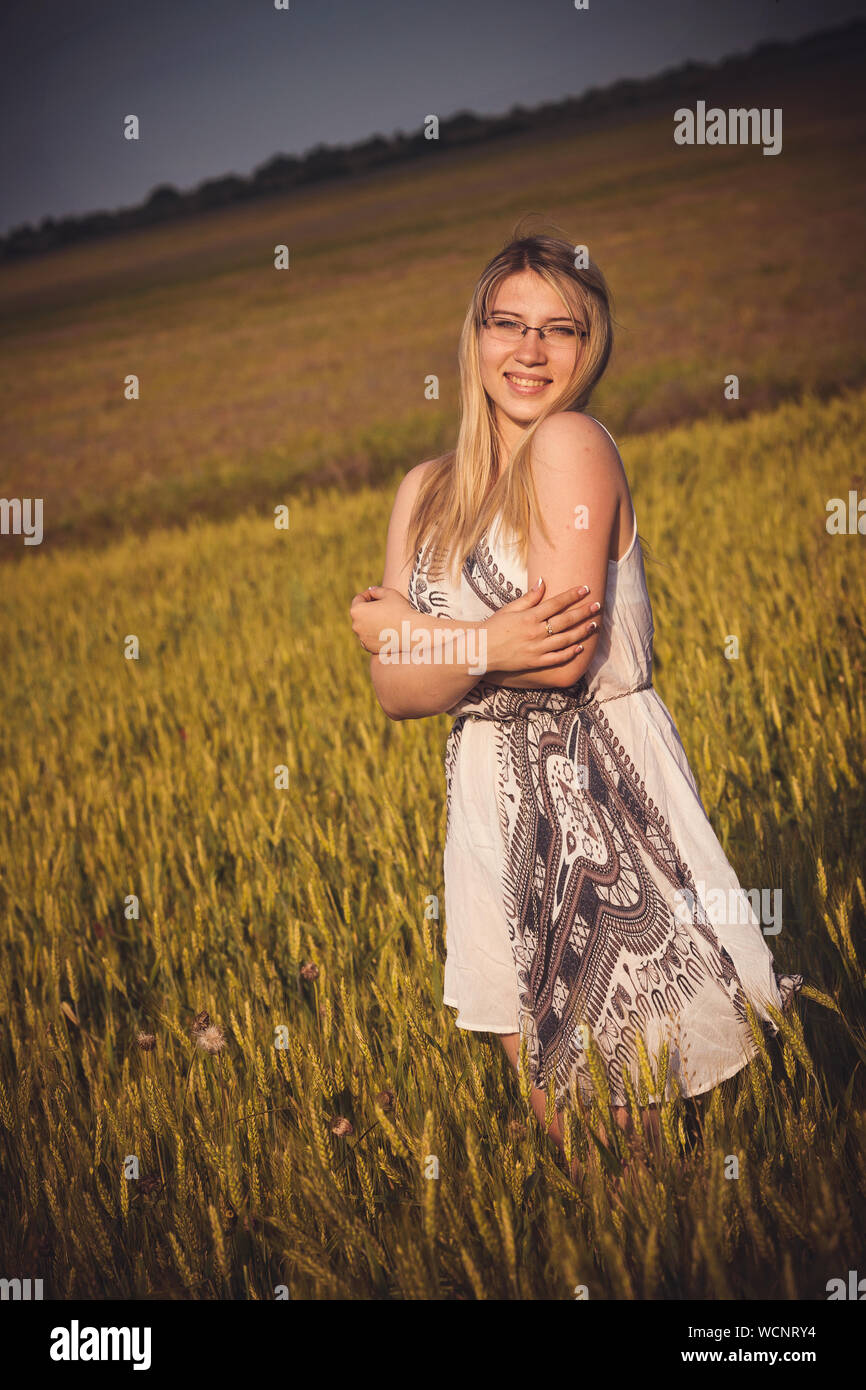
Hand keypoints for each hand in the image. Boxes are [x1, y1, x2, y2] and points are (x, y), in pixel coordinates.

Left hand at [349, 585, 413, 653]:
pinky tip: (386, 630)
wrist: (411, 632)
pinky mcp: (369, 647)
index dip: (368, 595)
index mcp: (357, 610)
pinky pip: (369, 638)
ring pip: (364, 626)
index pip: (358, 599)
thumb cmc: (400, 610)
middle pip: (360, 614)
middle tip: (382, 606)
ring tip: (386, 618)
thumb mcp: (389, 593)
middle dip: (369, 609)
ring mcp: (361, 638)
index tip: (376, 594)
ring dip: (371, 621)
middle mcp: (355, 625)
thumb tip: (371, 590)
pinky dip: (375, 633)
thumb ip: (377, 590)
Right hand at [484, 580, 601, 672]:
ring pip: (566, 639)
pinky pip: (558, 658)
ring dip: (582, 631)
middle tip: (597, 605)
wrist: (480, 652)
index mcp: (529, 616)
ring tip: (594, 624)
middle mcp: (536, 632)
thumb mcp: (509, 609)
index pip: (556, 603)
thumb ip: (528, 598)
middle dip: (583, 612)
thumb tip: (542, 582)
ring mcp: (537, 649)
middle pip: (566, 620)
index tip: (586, 589)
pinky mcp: (536, 662)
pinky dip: (570, 653)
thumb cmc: (493, 628)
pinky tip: (580, 647)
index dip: (572, 595)